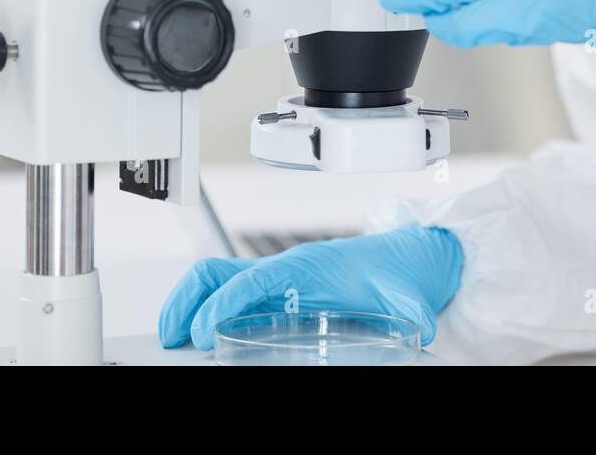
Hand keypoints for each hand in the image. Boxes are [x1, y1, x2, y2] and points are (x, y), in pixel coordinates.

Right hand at [158, 226, 462, 349]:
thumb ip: (412, 310)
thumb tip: (421, 327)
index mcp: (306, 267)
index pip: (251, 280)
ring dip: (188, 302)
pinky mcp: (276, 289)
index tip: (205, 331)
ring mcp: (276, 278)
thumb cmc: (397, 271)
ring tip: (174, 336)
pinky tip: (199, 332)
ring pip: (217, 279)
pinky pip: (229, 291)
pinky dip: (205, 306)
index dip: (223, 303)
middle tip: (174, 336)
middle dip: (188, 300)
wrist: (404, 259)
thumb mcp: (406, 294)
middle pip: (218, 272)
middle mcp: (283, 269)